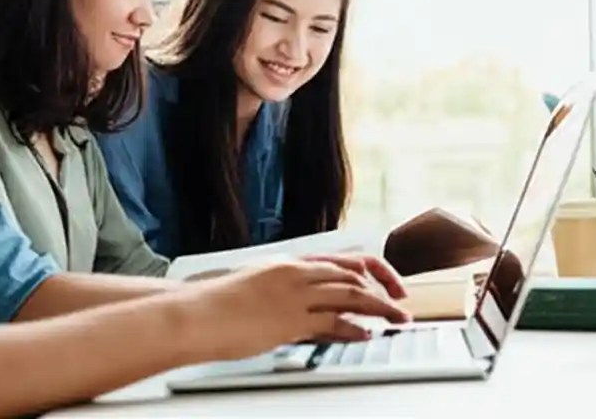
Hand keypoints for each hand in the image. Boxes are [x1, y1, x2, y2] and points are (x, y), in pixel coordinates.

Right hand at [185, 254, 411, 361]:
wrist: (194, 313)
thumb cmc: (219, 304)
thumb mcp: (260, 285)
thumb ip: (287, 290)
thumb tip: (308, 306)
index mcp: (292, 263)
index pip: (345, 260)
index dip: (374, 271)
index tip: (389, 284)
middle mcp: (297, 273)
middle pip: (355, 274)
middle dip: (385, 287)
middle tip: (401, 303)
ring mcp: (294, 295)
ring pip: (351, 294)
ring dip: (380, 308)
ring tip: (397, 320)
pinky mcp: (288, 320)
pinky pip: (331, 321)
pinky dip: (354, 328)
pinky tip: (367, 334)